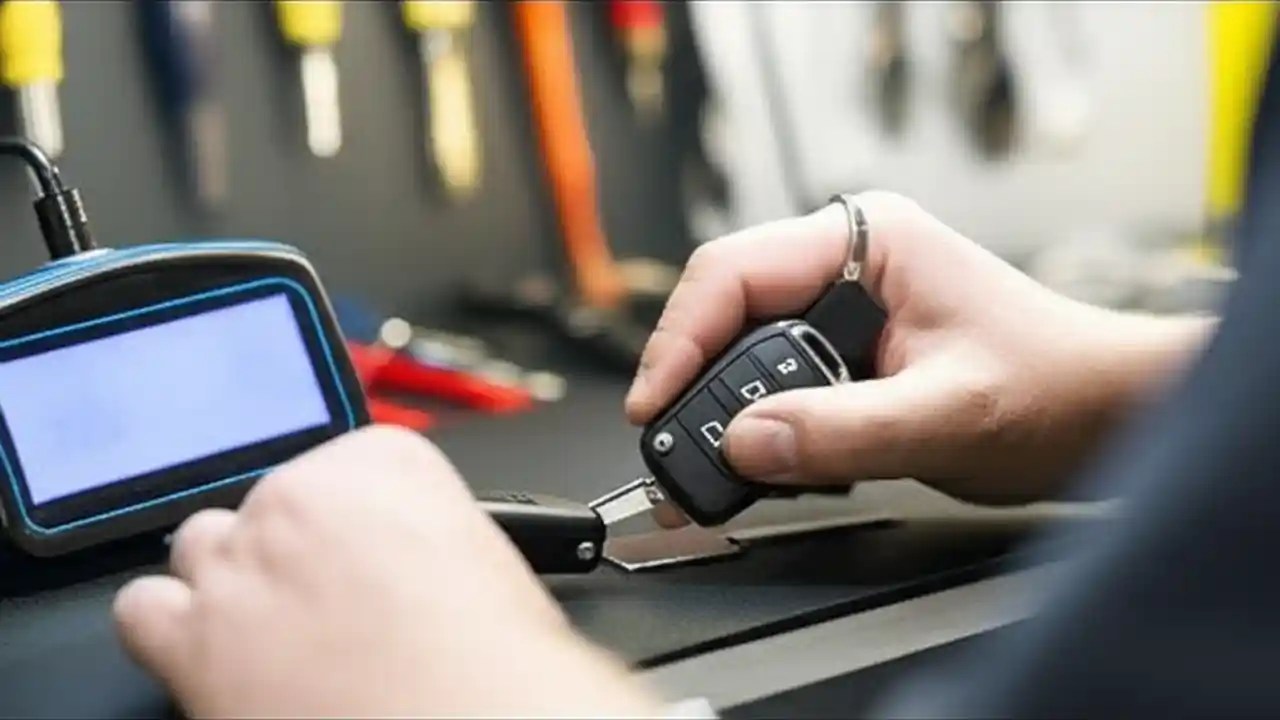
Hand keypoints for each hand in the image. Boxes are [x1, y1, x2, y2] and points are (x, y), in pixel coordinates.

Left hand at [112, 426, 664, 718]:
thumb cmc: (501, 667)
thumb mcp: (489, 565)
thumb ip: (430, 538)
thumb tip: (420, 568)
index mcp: (384, 465)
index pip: (355, 462)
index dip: (369, 519)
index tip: (380, 554)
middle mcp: (301, 500)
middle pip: (275, 502)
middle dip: (299, 551)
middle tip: (341, 609)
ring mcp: (238, 567)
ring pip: (202, 544)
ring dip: (233, 579)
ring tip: (277, 630)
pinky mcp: (191, 641)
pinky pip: (144, 610)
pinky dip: (172, 629)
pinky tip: (218, 657)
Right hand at [627, 192, 1209, 506]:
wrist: (1107, 417)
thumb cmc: (1056, 387)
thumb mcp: (947, 415)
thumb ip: (843, 430)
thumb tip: (745, 442)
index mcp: (867, 240)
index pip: (734, 272)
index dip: (681, 339)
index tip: (656, 403)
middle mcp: (848, 264)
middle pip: (727, 310)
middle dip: (692, 379)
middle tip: (671, 445)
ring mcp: (847, 308)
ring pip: (744, 350)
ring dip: (722, 407)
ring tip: (706, 464)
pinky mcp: (850, 354)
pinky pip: (777, 382)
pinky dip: (759, 425)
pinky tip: (757, 459)